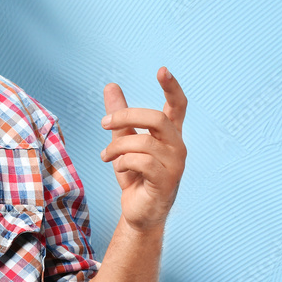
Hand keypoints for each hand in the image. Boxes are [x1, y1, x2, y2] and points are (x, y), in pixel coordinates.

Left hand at [99, 67, 186, 230]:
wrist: (138, 212)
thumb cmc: (135, 175)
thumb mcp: (123, 141)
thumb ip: (119, 116)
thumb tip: (110, 86)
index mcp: (170, 134)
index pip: (178, 105)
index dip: (172, 87)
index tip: (161, 70)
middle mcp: (178, 146)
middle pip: (157, 118)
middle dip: (126, 117)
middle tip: (103, 123)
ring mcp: (175, 164)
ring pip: (143, 142)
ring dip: (116, 147)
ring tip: (107, 157)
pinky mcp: (166, 180)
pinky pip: (141, 161)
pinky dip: (122, 163)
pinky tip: (119, 169)